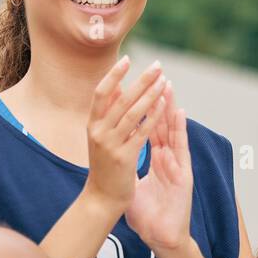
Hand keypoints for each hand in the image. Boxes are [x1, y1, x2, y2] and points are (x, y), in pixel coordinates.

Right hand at [85, 56, 167, 211]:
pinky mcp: (124, 158)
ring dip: (150, 94)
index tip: (128, 59)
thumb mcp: (100, 138)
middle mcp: (98, 132)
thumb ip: (106, 115)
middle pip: (120, 99)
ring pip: (133, 113)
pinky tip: (165, 104)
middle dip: (141, 80)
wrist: (101, 199)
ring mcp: (110, 145)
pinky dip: (154, 116)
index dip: (113, 75)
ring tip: (164, 80)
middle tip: (157, 65)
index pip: (101, 93)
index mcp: (92, 125)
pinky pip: (142, 132)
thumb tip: (113, 88)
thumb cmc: (104, 167)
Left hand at [125, 81, 193, 253]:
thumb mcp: (133, 190)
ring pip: (172, 130)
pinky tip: (179, 112)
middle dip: (155, 99)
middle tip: (153, 75)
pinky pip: (180, 148)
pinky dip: (179, 130)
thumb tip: (111, 166)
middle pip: (160, 123)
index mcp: (156, 161)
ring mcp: (175, 165)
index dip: (141, 110)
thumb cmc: (149, 216)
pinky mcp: (183, 174)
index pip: (147, 129)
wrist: (162, 237)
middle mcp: (167, 159)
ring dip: (169, 107)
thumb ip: (127, 174)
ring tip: (167, 84)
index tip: (134, 91)